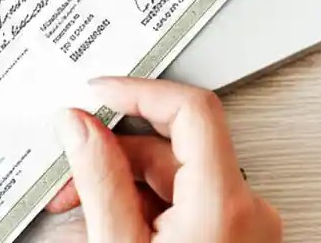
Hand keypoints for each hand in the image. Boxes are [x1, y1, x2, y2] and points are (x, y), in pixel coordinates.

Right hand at [48, 78, 281, 242]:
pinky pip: (191, 204)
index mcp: (225, 204)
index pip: (191, 108)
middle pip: (177, 146)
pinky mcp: (239, 239)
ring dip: (127, 186)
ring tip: (83, 213)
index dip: (140, 92)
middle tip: (71, 171)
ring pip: (180, 178)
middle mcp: (249, 209)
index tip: (101, 92)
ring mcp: (248, 226)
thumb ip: (99, 182)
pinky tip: (115, 227)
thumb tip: (79, 126)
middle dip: (117, 153)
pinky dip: (151, 209)